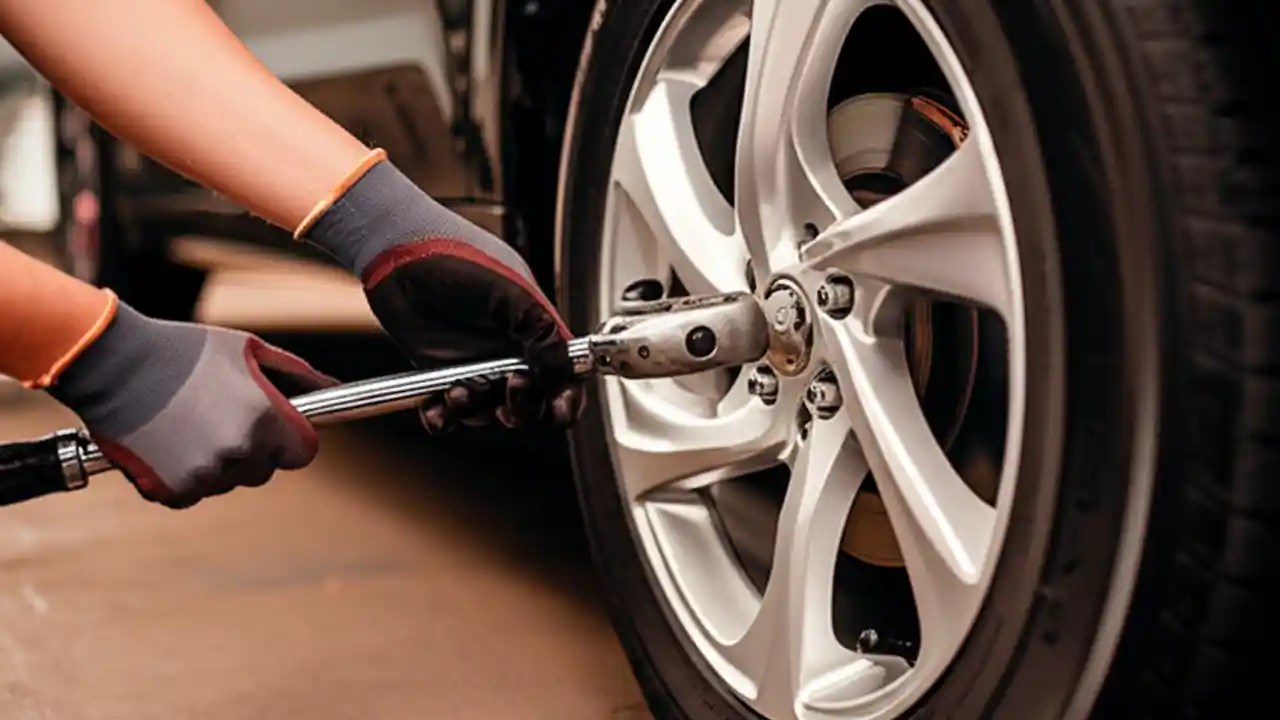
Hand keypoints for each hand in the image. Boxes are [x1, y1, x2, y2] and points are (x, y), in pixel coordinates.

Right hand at [48, 303, 336, 507]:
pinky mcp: (171, 490)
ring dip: (216, 464)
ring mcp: (204, 474)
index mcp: (265, 419)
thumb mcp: (249, 349)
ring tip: (189, 425)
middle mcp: (239, 451)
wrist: (113, 364)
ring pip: (227, 482)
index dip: (289, 440)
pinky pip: (192, 494)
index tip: (274, 429)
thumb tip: (336, 387)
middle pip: (264, 470)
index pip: (302, 453)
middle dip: (251, 451)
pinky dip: (183, 478)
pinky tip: (169, 443)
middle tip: (220, 418)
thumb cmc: (184, 351)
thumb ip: (298, 375)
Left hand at [303, 157, 584, 432]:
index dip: (567, 399)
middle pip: (530, 406)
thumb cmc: (454, 256)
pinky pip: (448, 414)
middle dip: (521, 409)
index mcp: (535, 333)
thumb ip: (542, 332)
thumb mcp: (510, 292)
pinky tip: (436, 407)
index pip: (565, 378)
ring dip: (477, 414)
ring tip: (459, 392)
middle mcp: (508, 355)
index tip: (559, 409)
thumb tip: (562, 372)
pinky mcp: (440, 375)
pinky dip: (444, 419)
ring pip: (488, 416)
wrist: (396, 253)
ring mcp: (475, 368)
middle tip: (507, 390)